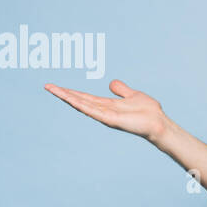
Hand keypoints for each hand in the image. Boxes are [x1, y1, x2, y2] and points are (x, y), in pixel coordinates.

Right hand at [44, 79, 168, 141]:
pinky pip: (93, 111)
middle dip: (64, 93)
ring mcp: (106, 116)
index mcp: (107, 105)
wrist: (159, 123)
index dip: (71, 92)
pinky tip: (71, 99)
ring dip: (68, 97)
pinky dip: (82, 105)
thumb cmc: (149, 112)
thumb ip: (121, 90)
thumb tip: (111, 83)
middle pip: (80, 100)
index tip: (56, 86)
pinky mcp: (111, 120)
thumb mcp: (132, 95)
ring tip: (53, 90)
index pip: (85, 97)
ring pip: (83, 105)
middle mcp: (104, 111)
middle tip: (48, 86)